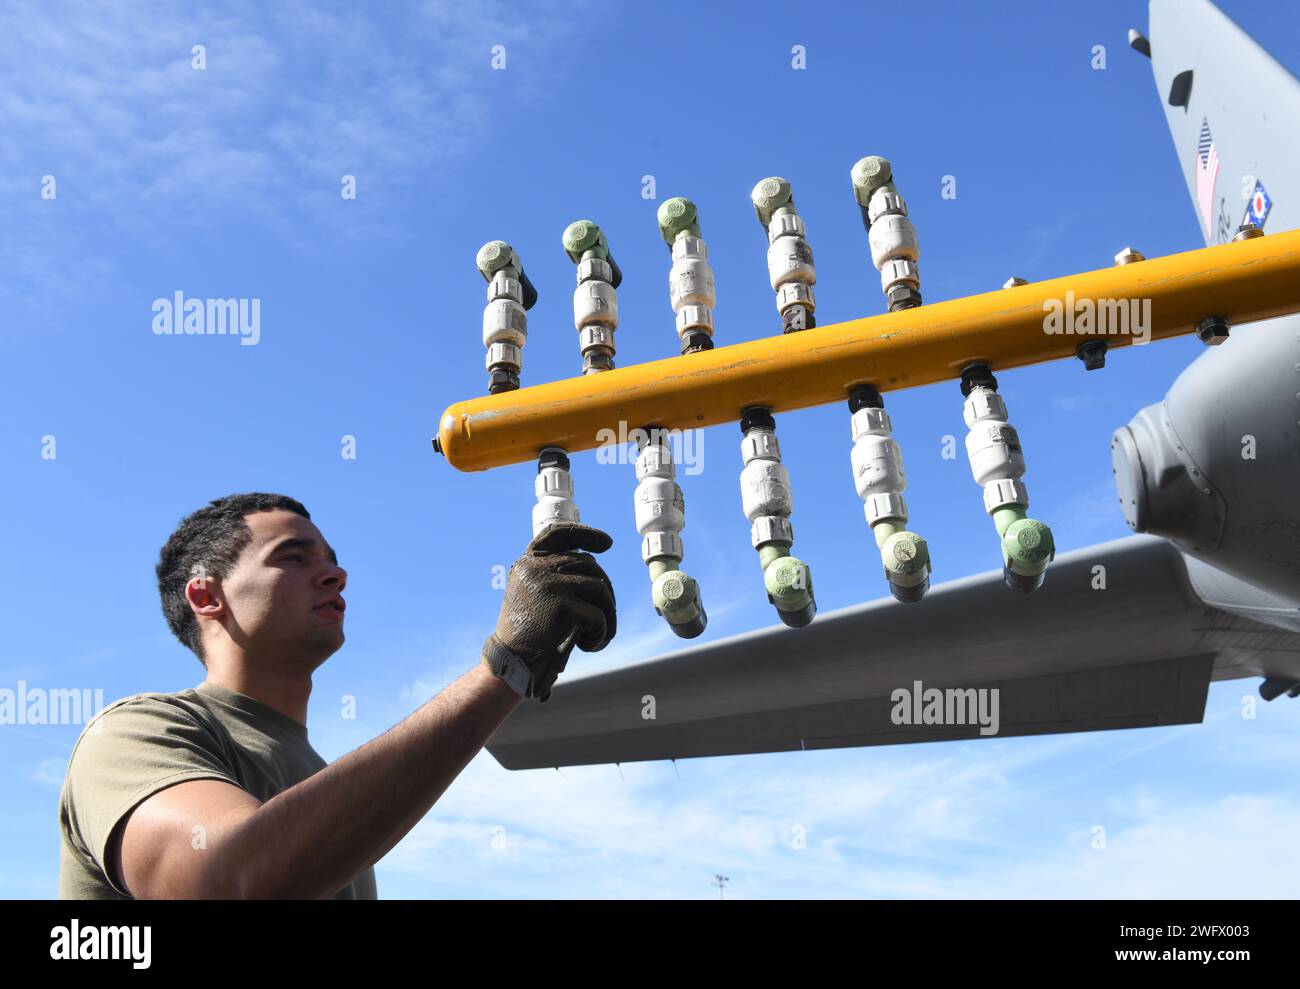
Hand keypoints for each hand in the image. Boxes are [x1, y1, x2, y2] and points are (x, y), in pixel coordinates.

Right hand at [482, 523, 616, 700]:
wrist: (513, 661)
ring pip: (599, 587)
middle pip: (590, 565)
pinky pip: (598, 614)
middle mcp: (536, 567)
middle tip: (605, 619)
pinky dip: (601, 632)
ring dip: (607, 613)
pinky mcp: (561, 605)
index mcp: (528, 561)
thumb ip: (554, 573)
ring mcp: (548, 583)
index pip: (558, 534)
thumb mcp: (534, 592)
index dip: (585, 534)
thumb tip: (593, 561)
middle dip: (605, 592)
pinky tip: (588, 645)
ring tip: (598, 634)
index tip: (607, 543)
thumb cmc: (529, 630)